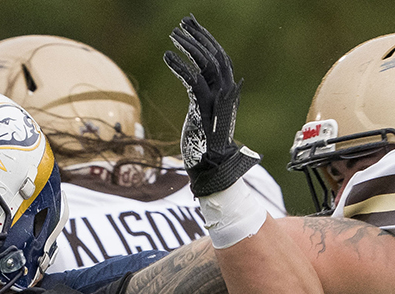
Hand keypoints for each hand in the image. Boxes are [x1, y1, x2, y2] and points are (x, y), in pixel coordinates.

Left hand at [164, 15, 258, 196]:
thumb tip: (196, 81)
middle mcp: (226, 93)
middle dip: (199, 36)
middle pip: (215, 56)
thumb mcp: (205, 114)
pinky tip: (167, 56)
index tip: (192, 27)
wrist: (211, 169)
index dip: (207, 40)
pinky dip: (180, 66)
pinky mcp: (204, 110)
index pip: (220, 58)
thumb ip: (204, 96)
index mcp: (228, 92)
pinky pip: (193, 81)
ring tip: (173, 35)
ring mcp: (217, 101)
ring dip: (190, 47)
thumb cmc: (205, 144)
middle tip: (183, 23)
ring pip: (207, 64)